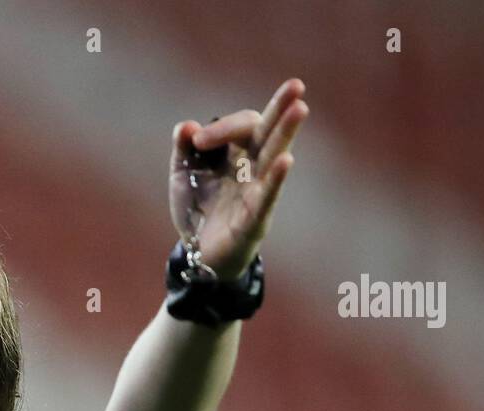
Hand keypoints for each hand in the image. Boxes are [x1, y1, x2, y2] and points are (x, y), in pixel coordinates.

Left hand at [169, 78, 308, 281]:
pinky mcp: (255, 219)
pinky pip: (267, 196)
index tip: (198, 141)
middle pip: (270, 133)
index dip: (222, 128)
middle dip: (281, 108)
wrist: (196, 252)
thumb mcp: (183, 174)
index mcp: (239, 153)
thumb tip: (187, 126)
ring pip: (274, 158)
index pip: (243, 126)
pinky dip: (275, 179)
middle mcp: (253, 168)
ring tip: (300, 109)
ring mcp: (257, 192)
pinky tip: (286, 161)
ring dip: (286, 133)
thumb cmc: (197, 207)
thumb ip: (184, 149)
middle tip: (297, 85)